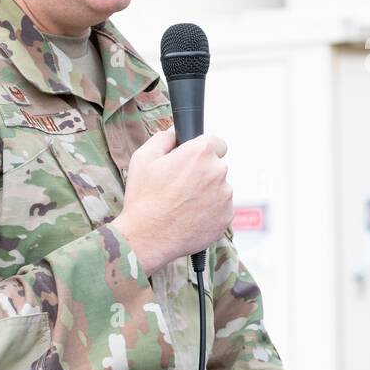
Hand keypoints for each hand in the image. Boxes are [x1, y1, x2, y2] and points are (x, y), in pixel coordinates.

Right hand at [112, 127, 233, 275]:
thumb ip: (163, 138)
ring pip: (219, 189)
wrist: (147, 237)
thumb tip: (175, 132)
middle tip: (180, 186)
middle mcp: (217, 172)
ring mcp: (224, 196)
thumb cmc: (144, 198)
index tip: (195, 159)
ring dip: (207, 193)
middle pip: (216, 167)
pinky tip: (189, 217)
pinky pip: (220, 209)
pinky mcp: (226, 217)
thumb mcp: (143, 158)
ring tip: (182, 205)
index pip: (217, 142)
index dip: (204, 150)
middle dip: (202, 173)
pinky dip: (209, 212)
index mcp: (200, 153)